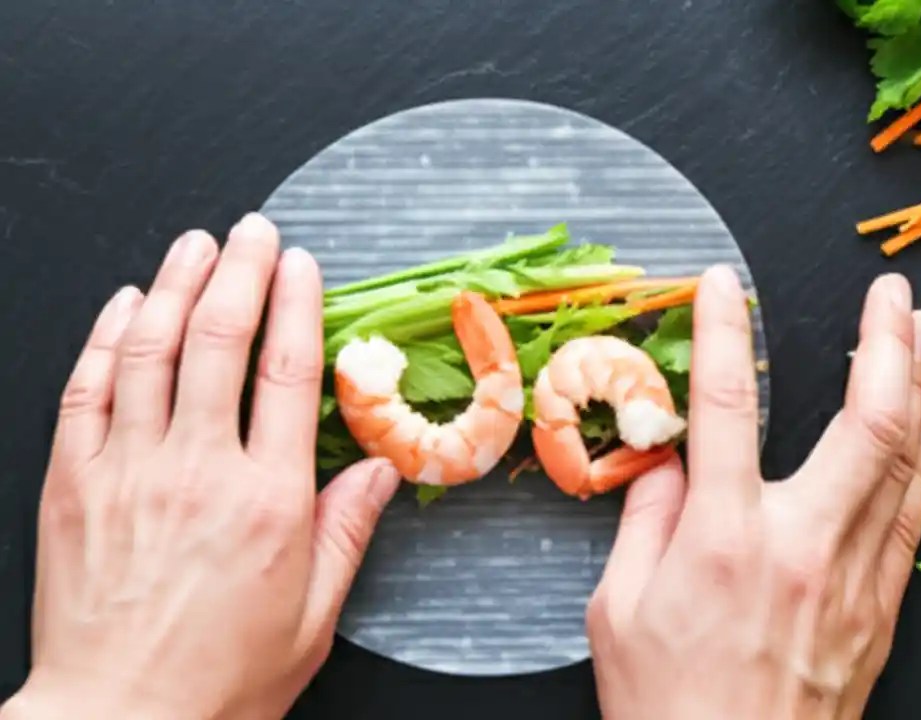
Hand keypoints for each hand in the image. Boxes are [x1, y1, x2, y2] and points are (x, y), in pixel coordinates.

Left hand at [3, 214, 397, 719]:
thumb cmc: (220, 680)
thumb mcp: (314, 614)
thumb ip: (347, 530)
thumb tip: (383, 468)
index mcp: (268, 502)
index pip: (285, 374)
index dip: (296, 306)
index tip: (301, 265)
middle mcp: (197, 472)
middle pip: (219, 342)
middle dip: (239, 272)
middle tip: (253, 230)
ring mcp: (127, 472)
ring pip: (151, 352)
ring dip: (174, 285)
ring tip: (195, 242)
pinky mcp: (73, 484)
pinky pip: (88, 391)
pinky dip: (108, 338)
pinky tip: (126, 305)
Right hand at [587, 267, 920, 719]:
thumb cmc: (666, 707)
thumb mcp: (617, 610)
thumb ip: (645, 519)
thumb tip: (667, 459)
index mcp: (721, 540)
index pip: (723, 408)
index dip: (723, 333)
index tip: (723, 283)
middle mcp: (799, 546)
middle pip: (863, 421)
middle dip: (883, 342)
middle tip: (891, 291)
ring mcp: (851, 578)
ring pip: (903, 461)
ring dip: (917, 383)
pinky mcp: (879, 611)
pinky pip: (913, 517)